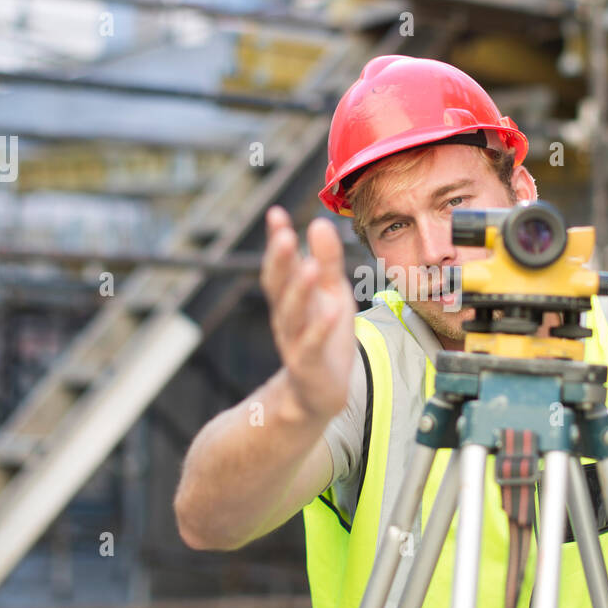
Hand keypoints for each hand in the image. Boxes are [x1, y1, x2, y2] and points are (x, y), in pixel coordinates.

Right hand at [260, 206, 355, 420]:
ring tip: (310, 267)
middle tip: (284, 235)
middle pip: (278, 287)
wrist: (320, 393)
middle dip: (280, 261)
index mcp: (291, 297)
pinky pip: (311, 347)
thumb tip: (319, 222)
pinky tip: (329, 311)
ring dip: (299, 291)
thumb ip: (327, 260)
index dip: (276, 240)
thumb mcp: (332, 293)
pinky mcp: (309, 367)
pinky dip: (319, 330)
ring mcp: (295, 342)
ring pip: (292, 315)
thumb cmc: (326, 336)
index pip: (280, 265)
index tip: (276, 214)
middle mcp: (287, 317)